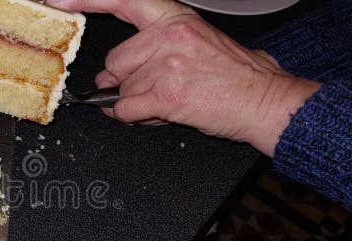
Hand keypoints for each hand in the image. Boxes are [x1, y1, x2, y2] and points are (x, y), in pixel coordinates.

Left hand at [46, 0, 320, 155]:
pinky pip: (125, 110)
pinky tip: (158, 114)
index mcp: (174, 18)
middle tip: (152, 87)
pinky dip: (134, 117)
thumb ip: (153, 50)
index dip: (84, 0)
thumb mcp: (198, 42)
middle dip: (125, 79)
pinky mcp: (165, 96)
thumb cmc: (236, 76)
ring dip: (135, 102)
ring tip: (168, 101)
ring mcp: (166, 66)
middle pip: (115, 60)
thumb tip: (115, 73)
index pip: (120, 0)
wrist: (267, 102)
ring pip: (121, 89)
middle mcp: (168, 36)